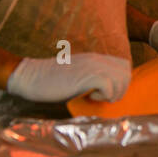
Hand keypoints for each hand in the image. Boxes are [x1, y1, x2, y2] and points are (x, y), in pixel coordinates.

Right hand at [7, 53, 130, 102]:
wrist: (31, 76)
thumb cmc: (52, 81)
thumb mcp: (77, 75)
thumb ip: (92, 78)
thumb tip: (107, 93)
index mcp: (96, 58)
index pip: (124, 66)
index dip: (121, 82)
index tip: (108, 92)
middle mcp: (97, 60)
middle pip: (126, 73)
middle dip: (121, 90)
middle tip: (105, 98)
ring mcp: (92, 67)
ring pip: (122, 79)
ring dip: (113, 93)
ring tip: (98, 98)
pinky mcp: (85, 77)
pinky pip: (109, 86)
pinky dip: (104, 95)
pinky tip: (91, 96)